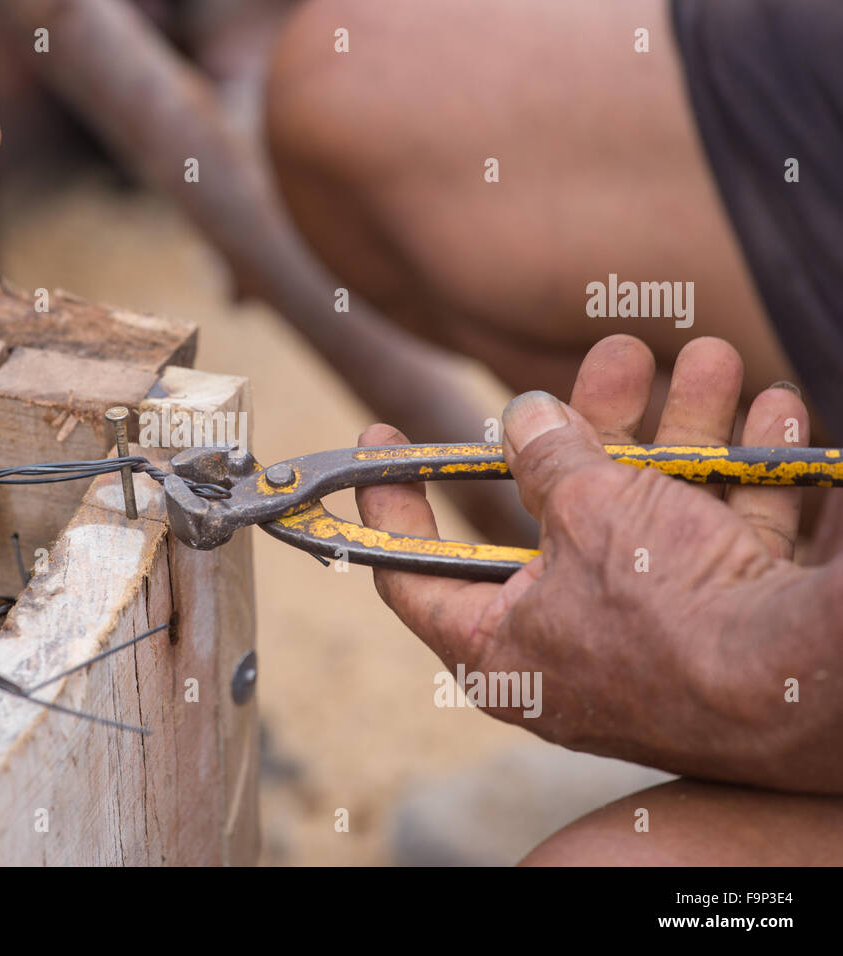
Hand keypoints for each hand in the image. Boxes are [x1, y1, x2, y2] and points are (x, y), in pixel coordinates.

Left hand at [358, 335, 842, 791]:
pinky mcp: (722, 631)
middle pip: (560, 520)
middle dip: (598, 426)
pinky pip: (721, 544)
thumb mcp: (591, 513)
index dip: (394, 502)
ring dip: (689, 431)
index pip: (417, 570)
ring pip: (653, 518)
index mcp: (501, 648)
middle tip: (618, 359)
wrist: (811, 683)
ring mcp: (648, 642)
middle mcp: (567, 649)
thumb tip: (526, 419)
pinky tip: (771, 412)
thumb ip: (549, 457)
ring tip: (715, 360)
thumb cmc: (673, 612)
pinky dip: (745, 478)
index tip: (384, 439)